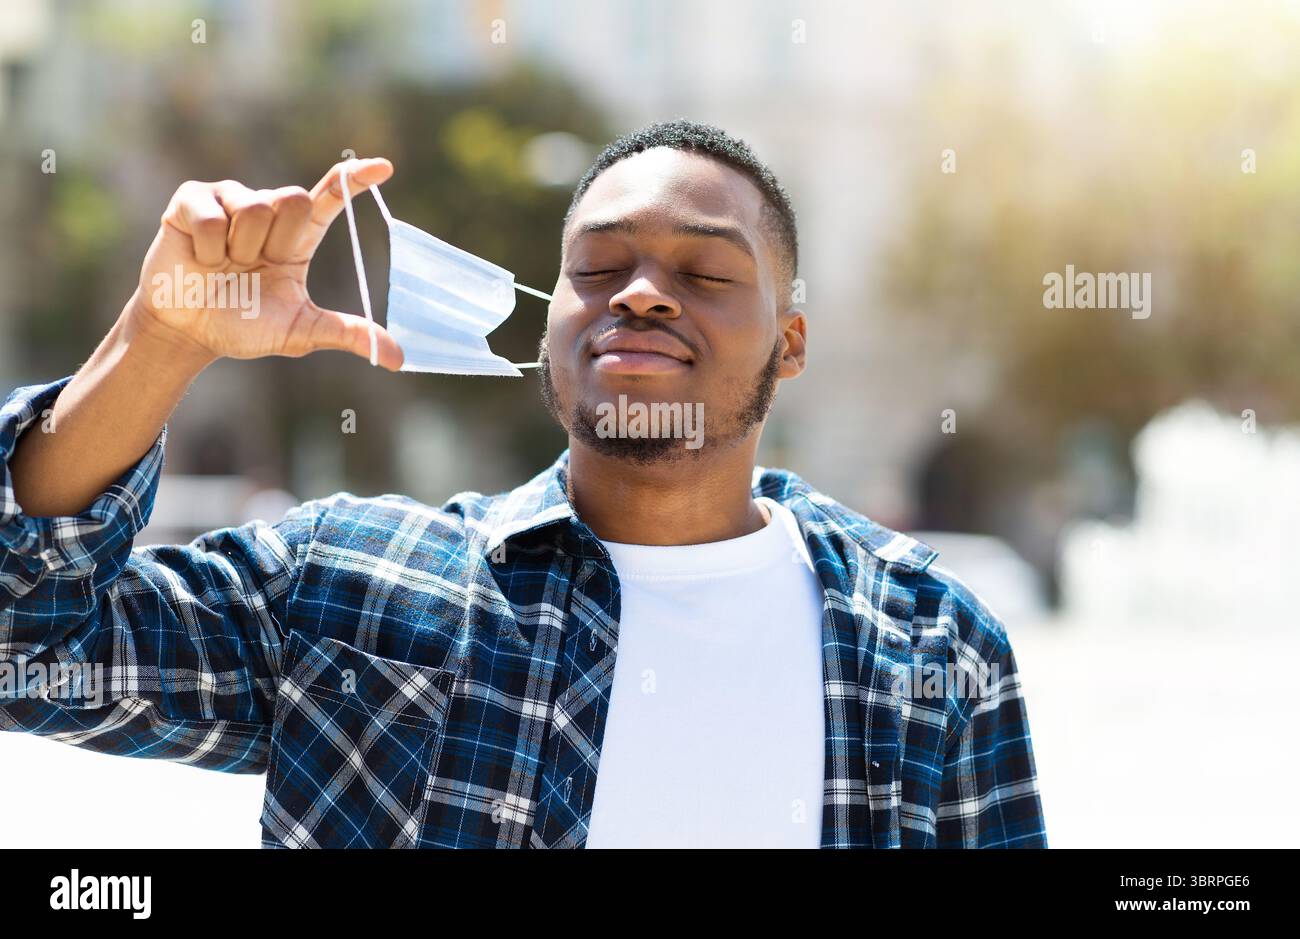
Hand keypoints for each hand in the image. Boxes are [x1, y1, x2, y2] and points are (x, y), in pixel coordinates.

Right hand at [132, 158, 402, 368]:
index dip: (355, 180)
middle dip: (277, 239)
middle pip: (294, 198)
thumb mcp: (300, 332)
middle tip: (254, 266)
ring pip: (255, 206)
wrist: (188, 333)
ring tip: (224, 265)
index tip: (384, 168)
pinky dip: (208, 249)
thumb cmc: (244, 326)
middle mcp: (267, 210)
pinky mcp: (192, 200)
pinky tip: (200, 259)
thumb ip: (347, 334)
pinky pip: (213, 216)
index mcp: (298, 238)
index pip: (330, 199)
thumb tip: (397, 358)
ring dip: (240, 248)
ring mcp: (229, 201)